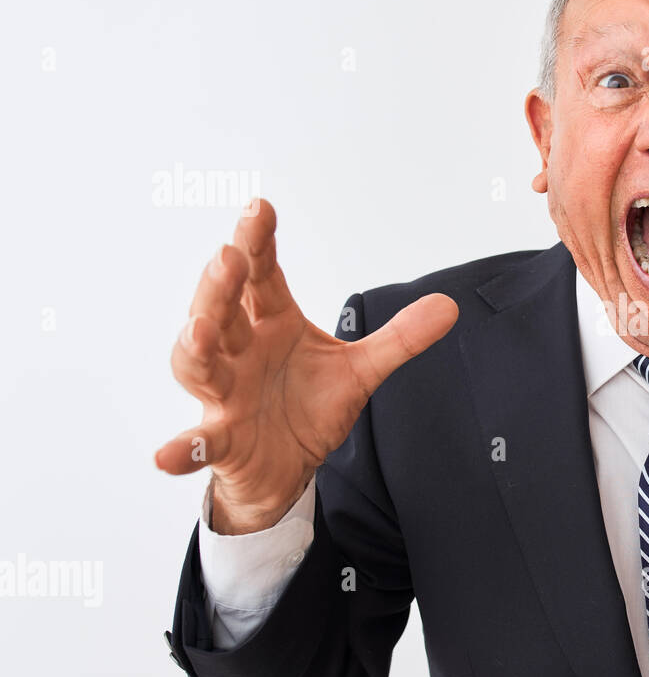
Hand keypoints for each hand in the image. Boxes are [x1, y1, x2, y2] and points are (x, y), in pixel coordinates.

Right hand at [155, 198, 458, 532]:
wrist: (287, 469)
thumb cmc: (309, 407)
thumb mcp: (360, 370)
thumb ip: (399, 338)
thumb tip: (449, 306)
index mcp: (271, 324)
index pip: (261, 276)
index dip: (257, 243)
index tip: (260, 207)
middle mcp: (239, 352)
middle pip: (221, 310)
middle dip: (222, 284)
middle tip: (230, 255)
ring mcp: (225, 395)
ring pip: (197, 365)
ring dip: (193, 347)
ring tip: (198, 330)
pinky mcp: (222, 440)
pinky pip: (198, 443)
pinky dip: (182, 449)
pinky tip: (170, 455)